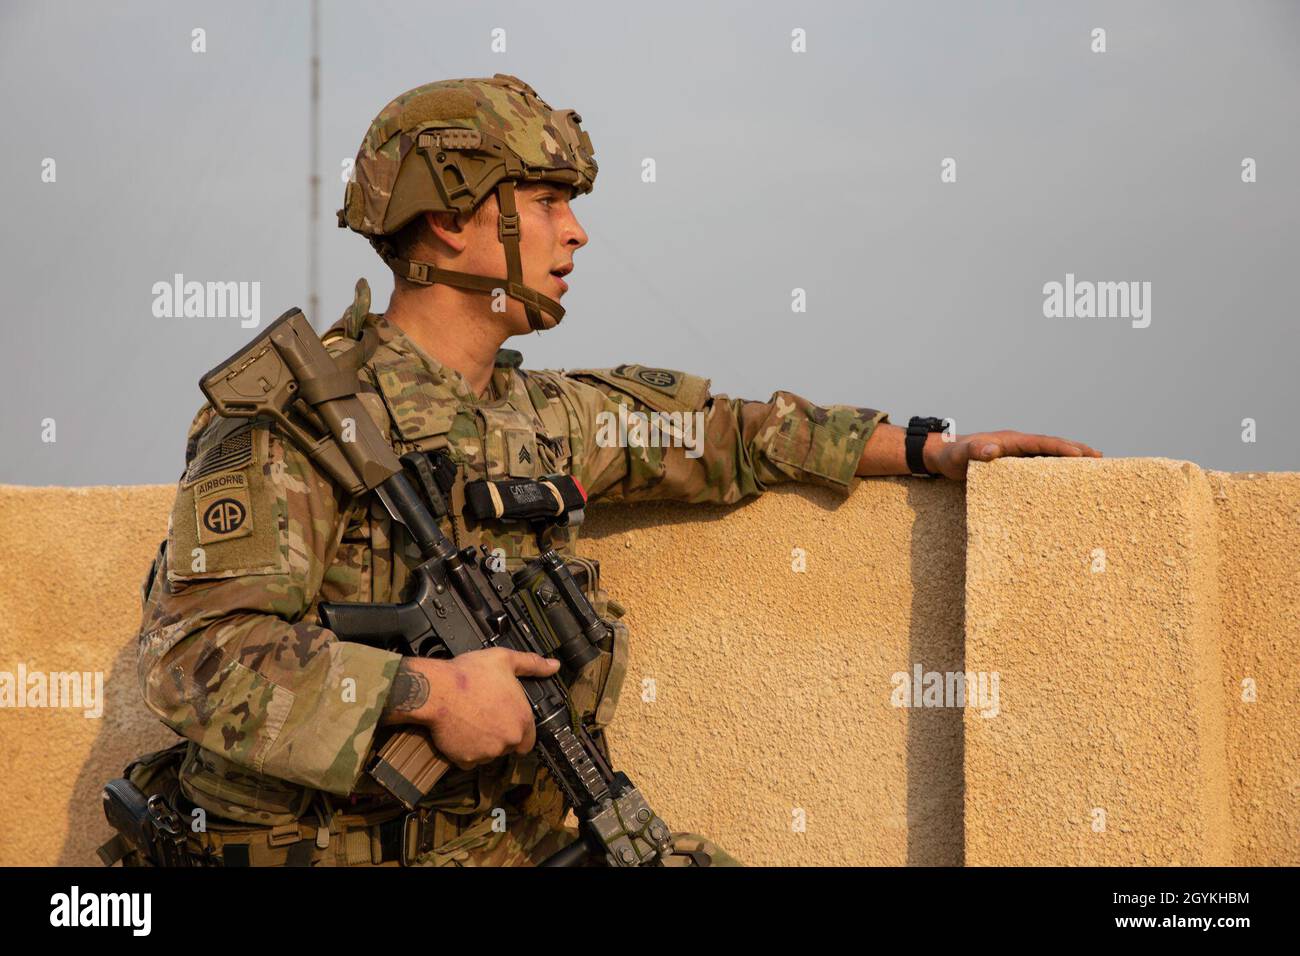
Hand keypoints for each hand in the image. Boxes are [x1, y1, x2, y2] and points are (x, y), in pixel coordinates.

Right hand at [383, 649, 560, 770]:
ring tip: (472, 721)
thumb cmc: (469, 675)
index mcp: (521, 719)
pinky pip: (469, 761)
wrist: (436, 690)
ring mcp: (487, 753)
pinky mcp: (466, 761)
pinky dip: (465, 751)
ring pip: (489, 754)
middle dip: (500, 735)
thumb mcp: (505, 660)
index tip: (507, 720)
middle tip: (486, 717)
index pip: (529, 738)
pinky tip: (459, 732)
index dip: (520, 730)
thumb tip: (553, 666)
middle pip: (509, 746)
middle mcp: (508, 740)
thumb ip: (532, 664)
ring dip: (484, 743)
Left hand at [924, 430, 1101, 480]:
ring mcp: (1017, 455)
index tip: (1083, 455)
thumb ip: (972, 451)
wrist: (941, 457)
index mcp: (1010, 441)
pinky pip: (1039, 467)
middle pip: (1052, 446)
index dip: (1062, 448)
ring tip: (1094, 469)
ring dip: (1070, 461)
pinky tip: (1066, 482)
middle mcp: (1017, 445)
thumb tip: (991, 449)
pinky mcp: (1013, 466)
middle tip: (1101, 458)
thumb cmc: (949, 457)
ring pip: (1049, 456)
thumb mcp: (958, 456)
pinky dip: (1055, 470)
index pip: (1042, 443)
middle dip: (1076, 450)